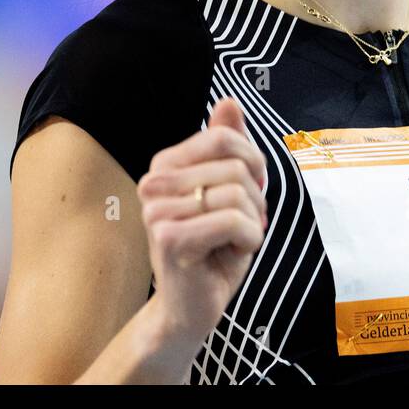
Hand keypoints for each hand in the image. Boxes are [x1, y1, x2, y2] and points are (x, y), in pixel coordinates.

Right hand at [137, 97, 267, 349]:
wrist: (193, 307)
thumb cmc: (215, 247)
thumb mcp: (230, 190)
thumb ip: (229, 146)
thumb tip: (229, 102)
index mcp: (165, 165)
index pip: (224, 137)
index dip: (252, 163)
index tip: (247, 192)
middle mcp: (154, 183)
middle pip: (235, 165)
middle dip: (255, 198)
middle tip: (241, 225)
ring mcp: (157, 211)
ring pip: (238, 193)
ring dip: (253, 222)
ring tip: (233, 241)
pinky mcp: (169, 239)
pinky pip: (234, 221)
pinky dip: (249, 240)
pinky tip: (232, 254)